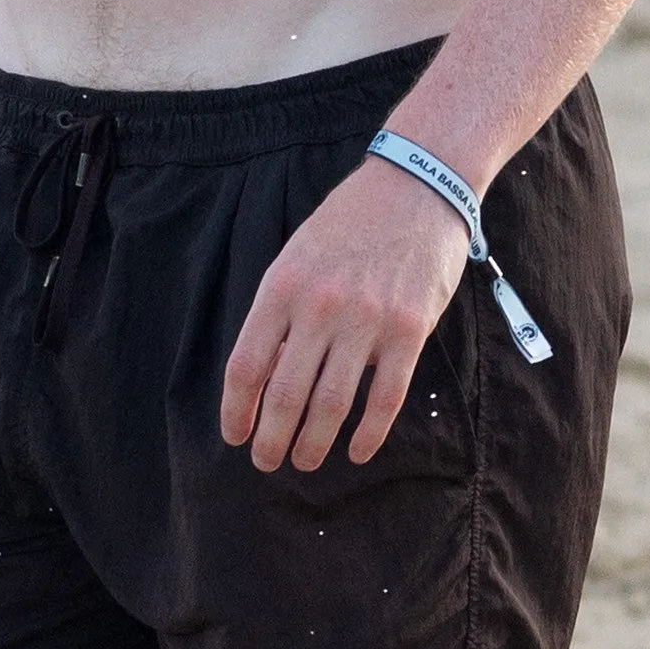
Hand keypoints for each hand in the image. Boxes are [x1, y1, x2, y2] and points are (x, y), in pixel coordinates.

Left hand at [219, 159, 467, 474]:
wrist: (415, 187)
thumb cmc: (349, 225)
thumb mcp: (297, 257)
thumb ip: (281, 312)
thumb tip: (264, 376)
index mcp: (282, 287)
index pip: (247, 365)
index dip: (236, 410)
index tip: (234, 436)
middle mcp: (320, 307)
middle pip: (286, 394)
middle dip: (271, 438)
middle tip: (267, 462)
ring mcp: (367, 320)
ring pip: (332, 403)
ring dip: (314, 443)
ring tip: (304, 461)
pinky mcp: (409, 329)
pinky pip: (385, 397)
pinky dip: (368, 433)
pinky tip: (356, 451)